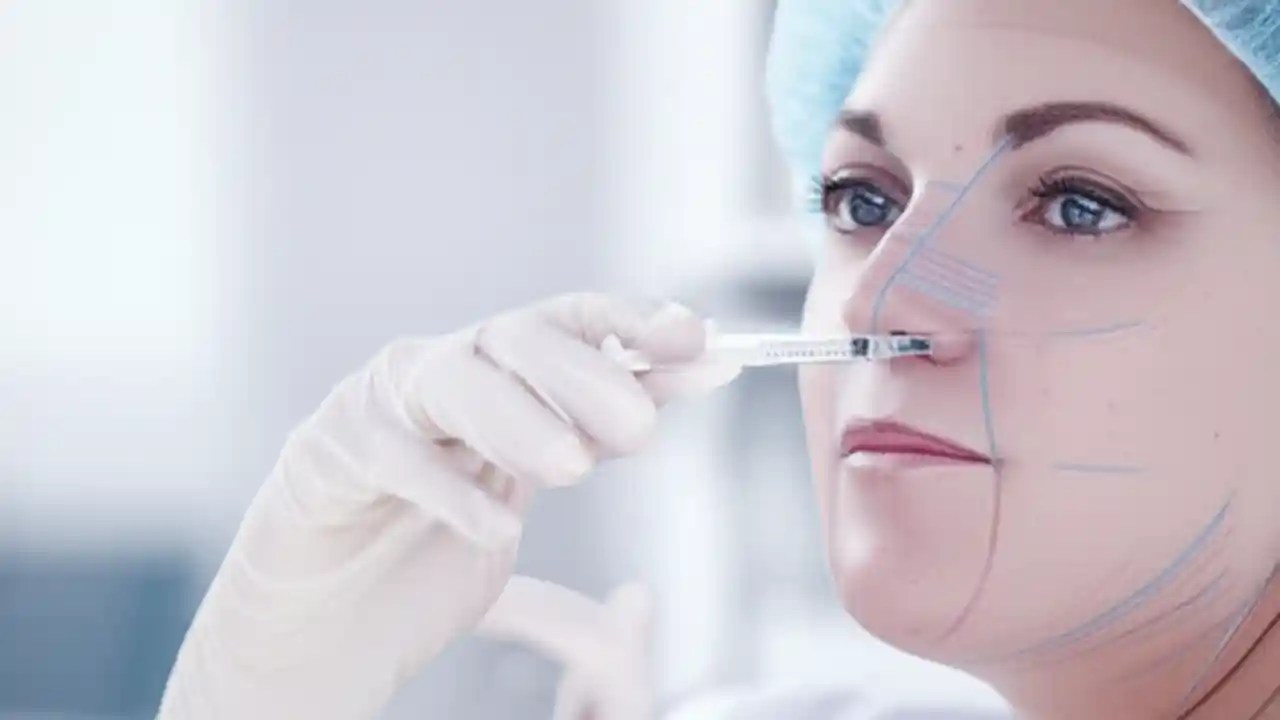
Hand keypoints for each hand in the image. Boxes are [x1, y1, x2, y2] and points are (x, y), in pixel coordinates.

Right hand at [158, 294, 738, 718]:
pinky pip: (395, 460)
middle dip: (584, 376)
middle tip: (640, 431)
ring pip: (454, 381)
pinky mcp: (330, 455)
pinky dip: (450, 492)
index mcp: (496, 364)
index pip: (571, 318)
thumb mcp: (538, 472)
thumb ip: (611, 420)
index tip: (694, 337)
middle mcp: (442, 366)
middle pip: (516, 338)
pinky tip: (498, 527)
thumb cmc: (441, 528)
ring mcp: (381, 403)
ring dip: (520, 419)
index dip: (633, 322)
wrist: (332, 602)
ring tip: (573, 467)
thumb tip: (708, 363)